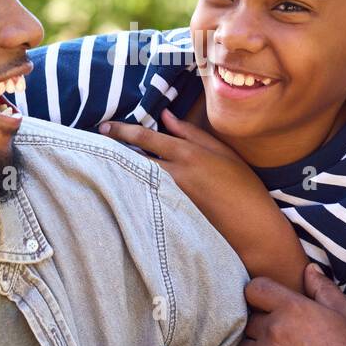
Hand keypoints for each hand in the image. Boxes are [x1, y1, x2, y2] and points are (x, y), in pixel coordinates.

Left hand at [99, 109, 307, 288]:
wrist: (254, 229)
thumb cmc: (244, 188)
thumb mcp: (222, 153)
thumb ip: (192, 133)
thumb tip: (166, 117)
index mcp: (189, 154)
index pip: (146, 137)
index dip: (122, 130)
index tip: (104, 126)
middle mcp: (175, 174)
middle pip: (132, 159)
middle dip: (111, 150)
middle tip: (92, 144)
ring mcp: (170, 198)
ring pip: (135, 179)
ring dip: (118, 171)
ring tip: (100, 164)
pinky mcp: (170, 217)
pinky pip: (144, 199)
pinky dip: (131, 191)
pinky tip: (119, 189)